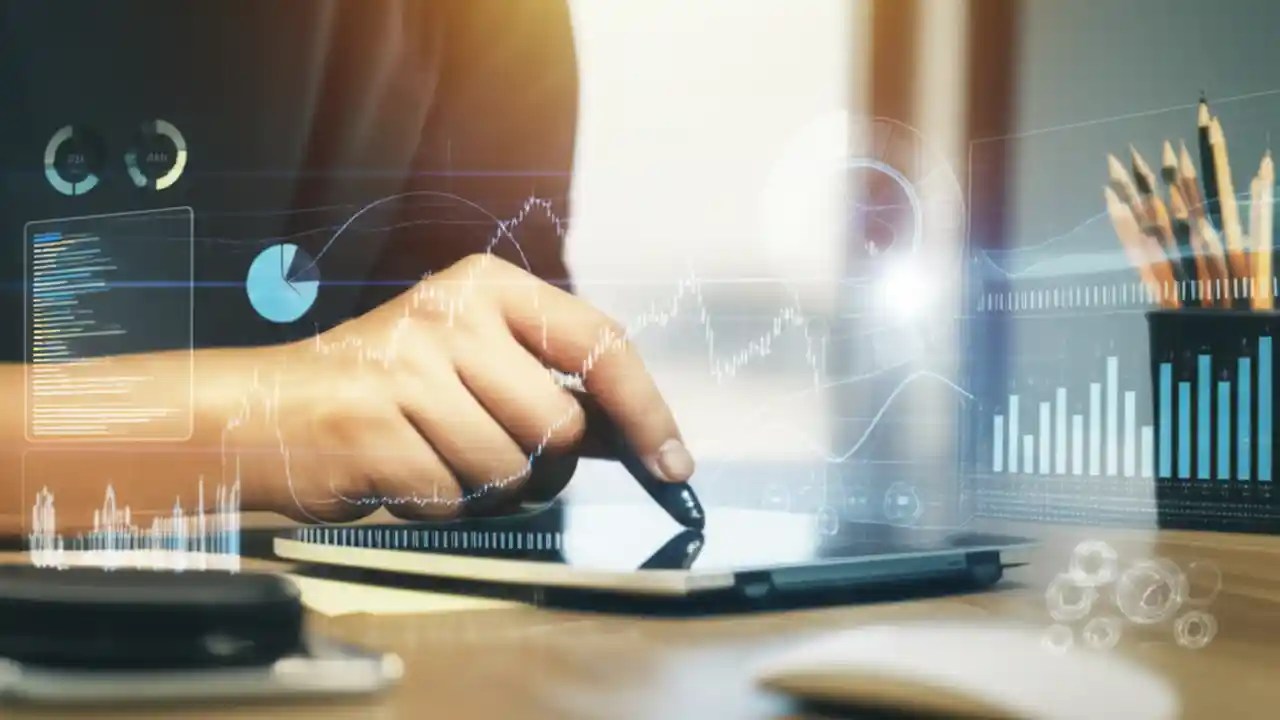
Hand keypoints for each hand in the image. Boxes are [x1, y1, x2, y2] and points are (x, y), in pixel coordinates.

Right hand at [222, 254, 694, 521]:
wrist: (267, 410)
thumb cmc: (386, 390)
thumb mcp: (473, 362)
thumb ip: (553, 388)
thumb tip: (638, 437)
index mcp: (487, 287)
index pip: (600, 345)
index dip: (647, 412)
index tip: (674, 464)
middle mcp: (450, 314)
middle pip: (561, 428)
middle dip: (543, 470)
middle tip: (496, 460)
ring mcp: (406, 368)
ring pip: (511, 473)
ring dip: (486, 491)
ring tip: (438, 459)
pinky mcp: (373, 427)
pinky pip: (453, 500)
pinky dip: (439, 506)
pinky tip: (404, 473)